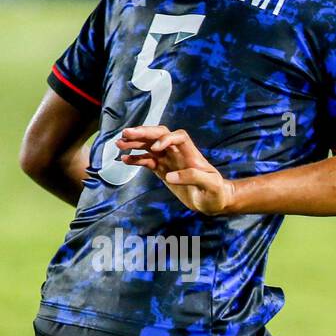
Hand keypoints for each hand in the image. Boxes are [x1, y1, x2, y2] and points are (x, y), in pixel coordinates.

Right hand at [116, 126, 233, 214]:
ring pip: (149, 146)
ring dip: (135, 143)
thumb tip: (169, 176)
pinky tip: (124, 160)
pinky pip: (146, 161)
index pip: (178, 136)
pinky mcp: (162, 170)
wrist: (213, 202)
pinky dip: (136, 159)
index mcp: (191, 153)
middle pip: (159, 135)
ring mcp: (169, 160)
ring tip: (119, 144)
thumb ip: (193, 177)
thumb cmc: (216, 193)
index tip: (156, 148)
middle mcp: (178, 153)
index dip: (166, 138)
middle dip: (143, 133)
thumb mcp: (211, 185)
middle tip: (126, 134)